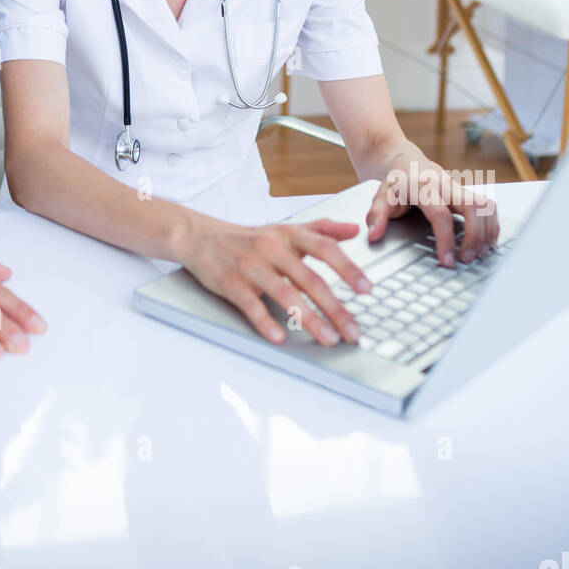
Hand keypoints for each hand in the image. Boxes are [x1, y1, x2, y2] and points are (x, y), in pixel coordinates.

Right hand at [178, 217, 371, 345]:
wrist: (201, 236)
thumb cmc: (249, 238)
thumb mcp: (286, 228)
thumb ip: (321, 229)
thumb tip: (355, 229)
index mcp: (289, 234)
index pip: (325, 249)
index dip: (348, 268)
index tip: (366, 289)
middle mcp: (271, 248)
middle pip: (309, 278)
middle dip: (335, 307)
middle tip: (354, 330)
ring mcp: (250, 266)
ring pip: (284, 294)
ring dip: (309, 319)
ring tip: (329, 339)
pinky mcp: (231, 283)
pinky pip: (251, 305)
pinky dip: (266, 322)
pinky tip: (280, 338)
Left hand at [367, 155, 498, 266]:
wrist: (402, 161)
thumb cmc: (394, 182)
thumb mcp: (381, 196)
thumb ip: (376, 215)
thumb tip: (373, 235)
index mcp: (424, 187)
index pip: (441, 215)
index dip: (446, 239)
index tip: (447, 261)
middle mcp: (446, 185)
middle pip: (473, 207)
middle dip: (475, 236)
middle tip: (467, 258)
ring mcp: (459, 188)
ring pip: (485, 205)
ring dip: (487, 231)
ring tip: (480, 254)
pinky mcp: (466, 193)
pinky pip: (488, 206)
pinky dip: (492, 225)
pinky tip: (487, 242)